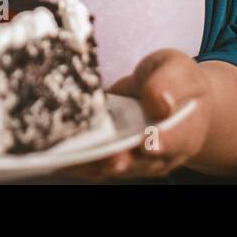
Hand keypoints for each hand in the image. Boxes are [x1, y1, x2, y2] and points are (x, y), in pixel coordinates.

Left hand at [55, 48, 211, 180]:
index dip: (162, 142)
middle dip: (118, 159)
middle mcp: (159, 154)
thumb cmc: (175, 82)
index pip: (176, 139)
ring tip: (66, 156)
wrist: (170, 98)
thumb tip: (161, 101)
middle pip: (139, 162)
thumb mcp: (175, 69)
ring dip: (88, 162)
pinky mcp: (108, 156)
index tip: (148, 142)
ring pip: (110, 166)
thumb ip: (168, 82)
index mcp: (185, 130)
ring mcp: (132, 159)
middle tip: (105, 157)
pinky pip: (90, 162)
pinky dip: (72, 159)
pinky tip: (51, 151)